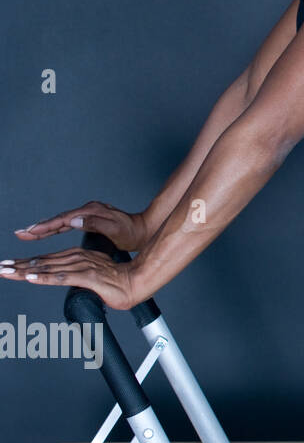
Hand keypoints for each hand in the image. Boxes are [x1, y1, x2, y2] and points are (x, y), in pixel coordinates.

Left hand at [0, 248, 139, 309]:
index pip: (46, 261)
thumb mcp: (93, 278)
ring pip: (48, 268)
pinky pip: (62, 277)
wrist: (138, 281)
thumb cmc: (118, 282)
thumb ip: (78, 278)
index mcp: (77, 257)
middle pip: (42, 263)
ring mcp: (82, 266)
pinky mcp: (88, 276)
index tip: (8, 266)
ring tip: (6, 272)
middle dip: (18, 266)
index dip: (25, 264)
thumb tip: (68, 284)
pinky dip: (45, 278)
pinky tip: (31, 278)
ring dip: (25, 271)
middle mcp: (77, 258)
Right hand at [13, 201, 150, 252]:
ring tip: (27, 233)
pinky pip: (67, 223)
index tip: (30, 232)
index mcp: (91, 211)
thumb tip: (72, 221)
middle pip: (59, 219)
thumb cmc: (132, 232)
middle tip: (21, 233)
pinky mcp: (89, 219)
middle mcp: (88, 210)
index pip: (63, 219)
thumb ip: (95, 224)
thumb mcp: (116, 229)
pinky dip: (55, 227)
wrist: (144, 229)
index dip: (45, 227)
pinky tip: (46, 231)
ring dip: (44, 227)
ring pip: (61, 221)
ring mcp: (88, 214)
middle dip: (39, 227)